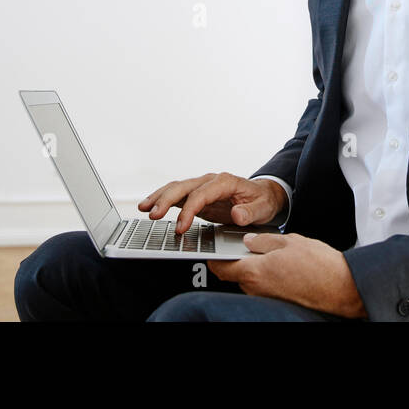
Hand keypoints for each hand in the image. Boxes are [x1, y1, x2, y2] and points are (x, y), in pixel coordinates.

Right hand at [138, 173, 286, 234]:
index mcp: (225, 182)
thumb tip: (236, 214)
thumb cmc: (262, 200)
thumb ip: (250, 212)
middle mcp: (210, 181)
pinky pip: (177, 196)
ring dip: (159, 198)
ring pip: (176, 188)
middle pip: (183, 187)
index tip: (181, 228)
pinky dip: (162, 200)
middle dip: (166, 200)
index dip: (189, 211)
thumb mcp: (262, 208)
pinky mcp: (197, 196)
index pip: (201, 195)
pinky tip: (150, 208)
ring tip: (144, 209)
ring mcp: (202, 187)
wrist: (263, 195)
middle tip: (153, 216)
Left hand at [208, 233, 367, 318]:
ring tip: (265, 249)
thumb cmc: (318, 265)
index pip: (221, 267)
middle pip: (233, 273)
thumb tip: (248, 239)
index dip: (214, 256)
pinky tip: (276, 262)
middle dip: (234, 258)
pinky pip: (262, 284)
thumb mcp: (288, 241)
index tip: (214, 246)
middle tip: (242, 242)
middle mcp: (256, 288)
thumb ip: (263, 240)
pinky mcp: (276, 299)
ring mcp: (266, 296)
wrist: (339, 287)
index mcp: (254, 271)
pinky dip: (263, 273)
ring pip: (248, 279)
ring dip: (251, 265)